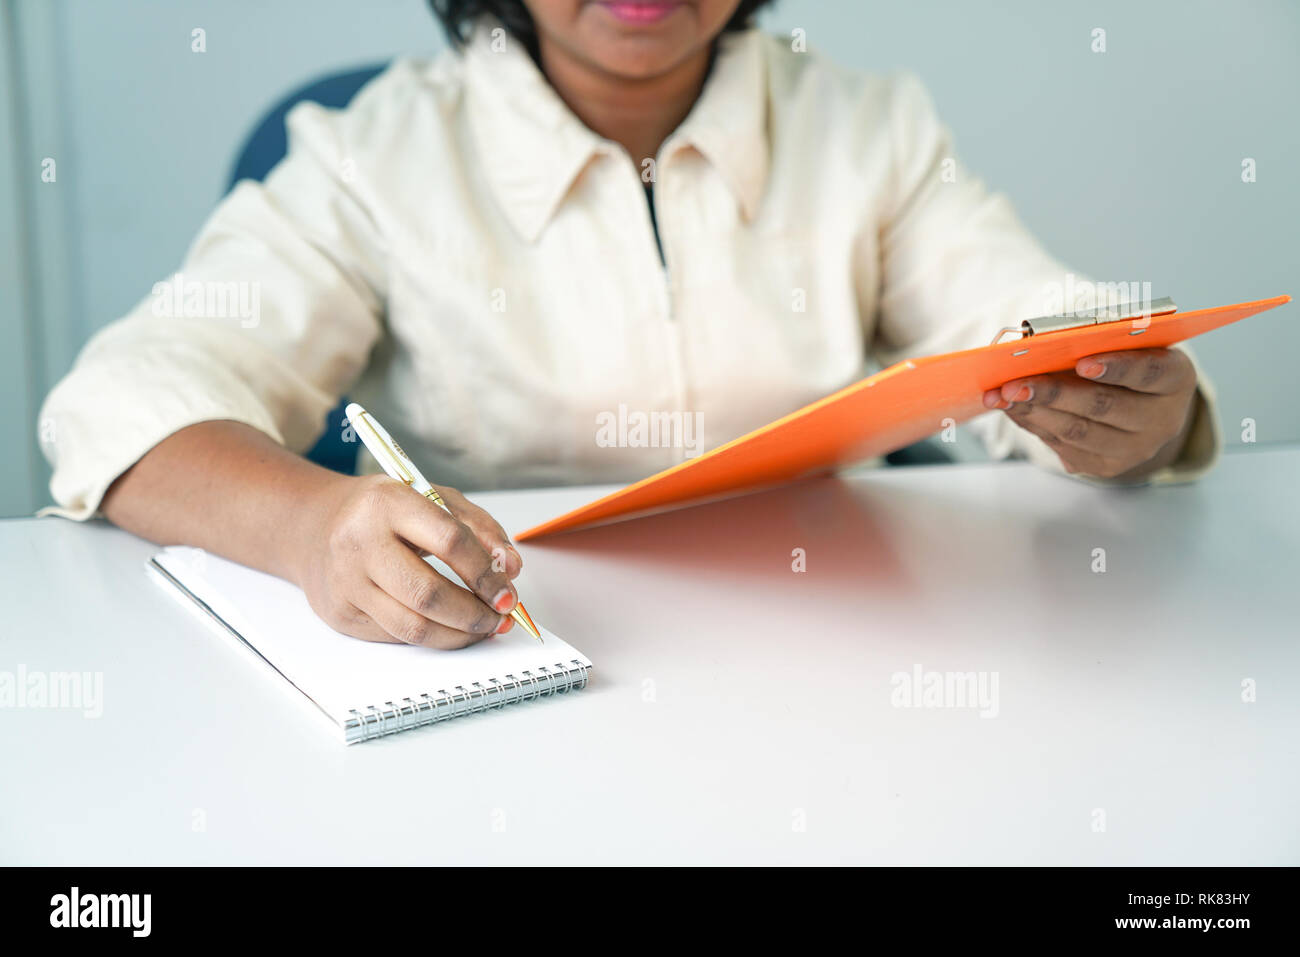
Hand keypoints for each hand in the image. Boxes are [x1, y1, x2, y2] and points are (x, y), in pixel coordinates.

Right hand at [291, 474, 523, 648]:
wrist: (315, 525)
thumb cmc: (384, 511)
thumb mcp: (434, 498)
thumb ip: (479, 528)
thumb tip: (510, 568)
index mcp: (387, 503)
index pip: (449, 542)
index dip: (486, 574)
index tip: (508, 593)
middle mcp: (359, 542)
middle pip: (429, 594)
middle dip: (475, 614)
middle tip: (499, 619)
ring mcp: (345, 582)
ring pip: (412, 627)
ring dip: (458, 635)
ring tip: (481, 629)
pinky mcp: (340, 613)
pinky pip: (396, 636)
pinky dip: (431, 637)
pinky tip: (448, 628)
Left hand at [982, 347, 1198, 480]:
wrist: (1143, 409)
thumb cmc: (1129, 362)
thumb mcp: (1129, 346)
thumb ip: (1098, 342)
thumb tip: (1040, 345)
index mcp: (1176, 379)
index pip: (1148, 373)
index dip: (1117, 367)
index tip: (1082, 362)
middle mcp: (1162, 419)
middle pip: (1103, 407)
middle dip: (1054, 393)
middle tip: (1016, 383)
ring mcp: (1135, 449)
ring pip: (1078, 431)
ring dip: (1034, 412)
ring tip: (1003, 395)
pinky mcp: (1106, 466)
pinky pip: (1063, 446)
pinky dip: (1032, 424)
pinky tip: (1010, 408)